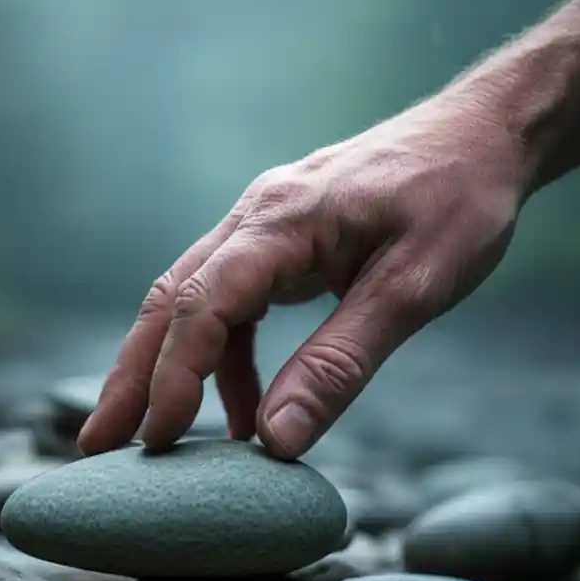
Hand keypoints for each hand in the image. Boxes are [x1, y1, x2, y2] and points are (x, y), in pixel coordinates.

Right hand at [78, 93, 528, 458]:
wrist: (482, 135)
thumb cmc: (458, 201)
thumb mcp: (414, 289)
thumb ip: (341, 363)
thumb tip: (278, 441)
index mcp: (281, 222)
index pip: (202, 305)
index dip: (173, 379)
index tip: (156, 444)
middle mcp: (256, 218)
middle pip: (170, 301)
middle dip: (131, 376)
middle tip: (97, 445)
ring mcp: (264, 226)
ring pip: (191, 301)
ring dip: (170, 369)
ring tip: (158, 440)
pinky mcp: (280, 241)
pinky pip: (232, 302)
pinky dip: (225, 358)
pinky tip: (241, 408)